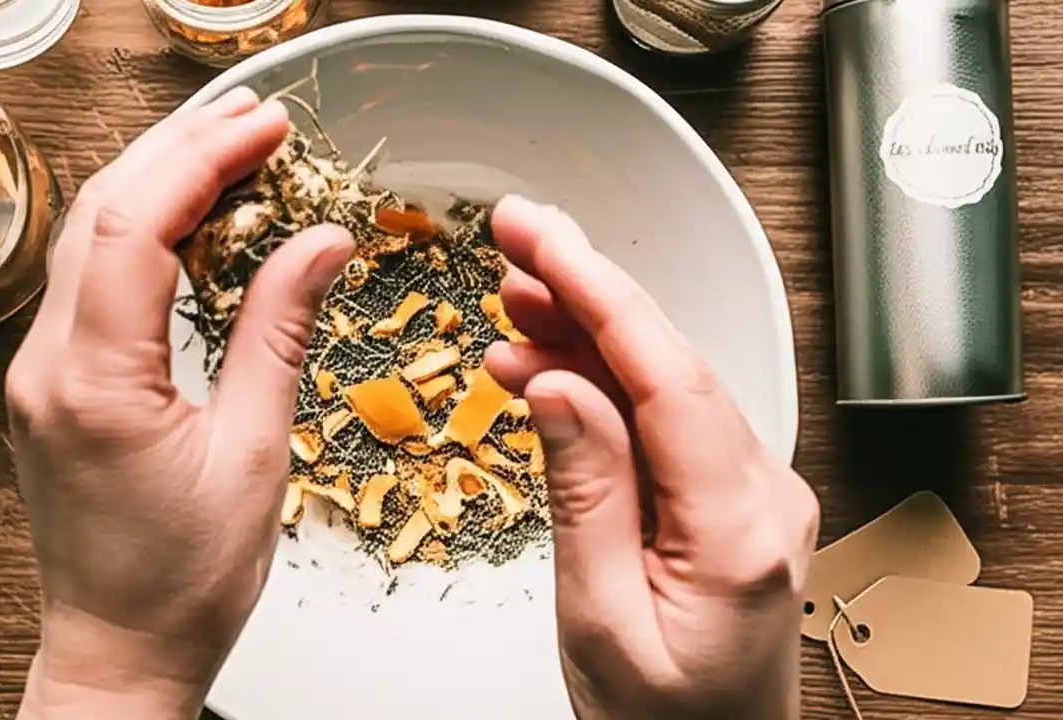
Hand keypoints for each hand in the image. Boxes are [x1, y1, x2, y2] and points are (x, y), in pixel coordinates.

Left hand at [7, 89, 353, 718]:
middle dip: (178, 152)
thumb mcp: (255, 455)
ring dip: (156, 186)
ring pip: (88, 240)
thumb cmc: (183, 582)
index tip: (262, 130)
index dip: (201, 161)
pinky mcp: (53, 384)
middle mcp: (47, 366)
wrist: (120, 651)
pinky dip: (140, 236)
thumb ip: (279, 335)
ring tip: (229, 153)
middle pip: (100, 214)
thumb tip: (319, 245)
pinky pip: (88, 282)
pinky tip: (189, 227)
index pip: (136, 227)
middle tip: (253, 123)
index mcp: (95, 381)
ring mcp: (39, 373)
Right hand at [484, 196, 819, 719]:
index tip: (542, 241)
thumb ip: (584, 493)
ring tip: (512, 296)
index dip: (601, 294)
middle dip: (588, 290)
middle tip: (515, 239)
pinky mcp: (728, 498)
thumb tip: (558, 385)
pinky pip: (663, 421)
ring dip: (587, 332)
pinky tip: (543, 366)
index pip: (670, 379)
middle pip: (671, 363)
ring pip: (664, 383)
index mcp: (739, 530)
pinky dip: (602, 386)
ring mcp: (752, 494)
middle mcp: (764, 498)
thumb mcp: (596, 619)